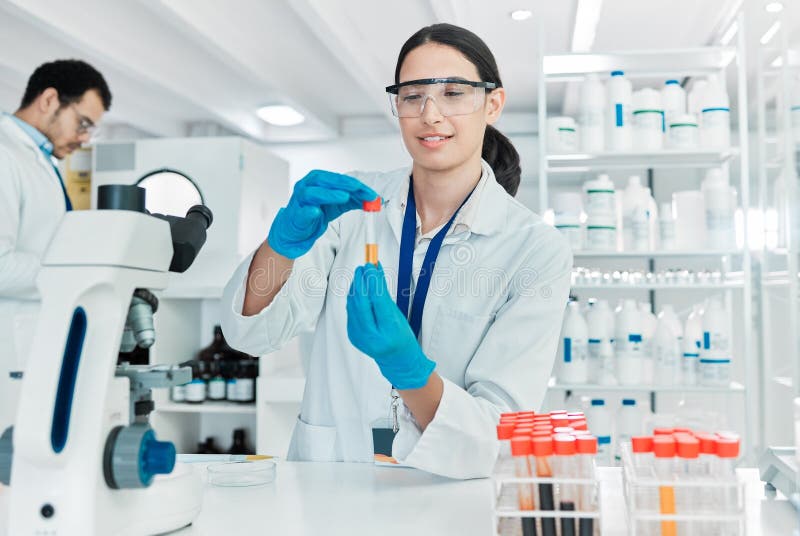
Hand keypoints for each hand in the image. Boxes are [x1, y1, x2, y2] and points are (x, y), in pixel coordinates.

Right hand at [267, 170, 377, 258]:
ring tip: (344, 197)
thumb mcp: (337, 204)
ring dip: (329, 194)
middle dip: (343, 184)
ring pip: (312, 193)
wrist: (295, 229)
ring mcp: (300, 201)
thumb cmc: (314, 212)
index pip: (337, 178)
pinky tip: (316, 211)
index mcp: (318, 180)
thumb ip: (353, 200)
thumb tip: (372, 199)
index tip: (369, 191)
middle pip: (324, 180)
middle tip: (357, 188)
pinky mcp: (296, 216)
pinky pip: (302, 212)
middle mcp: (307, 186)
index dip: (354, 184)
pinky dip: (309, 211)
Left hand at [346, 263, 434, 389]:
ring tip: (360, 274)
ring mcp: (360, 337)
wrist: (397, 360)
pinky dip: (353, 298)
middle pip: (362, 303)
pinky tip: (357, 288)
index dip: (373, 281)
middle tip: (363, 267)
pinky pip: (351, 312)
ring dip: (356, 287)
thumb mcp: (398, 316)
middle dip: (361, 282)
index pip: (378, 300)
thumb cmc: (402, 336)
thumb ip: (384, 295)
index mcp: (389, 330)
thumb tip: (375, 272)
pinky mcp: (352, 336)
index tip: (372, 266)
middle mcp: (372, 336)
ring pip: (353, 306)